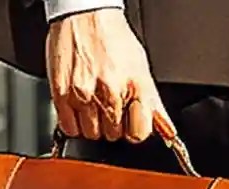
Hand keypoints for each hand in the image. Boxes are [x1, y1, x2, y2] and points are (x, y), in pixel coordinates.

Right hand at [46, 9, 174, 142]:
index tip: (130, 121)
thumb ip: (153, 103)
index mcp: (134, 85)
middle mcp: (110, 91)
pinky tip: (79, 103)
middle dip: (112, 122)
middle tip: (109, 100)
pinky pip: (69, 128)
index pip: (138, 133)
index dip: (134, 129)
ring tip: (93, 98)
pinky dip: (73, 121)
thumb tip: (167, 131)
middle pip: (113, 135)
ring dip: (92, 122)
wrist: (84, 14)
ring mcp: (84, 95)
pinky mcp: (61, 95)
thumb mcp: (141, 68)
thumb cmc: (112, 37)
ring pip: (91, 134)